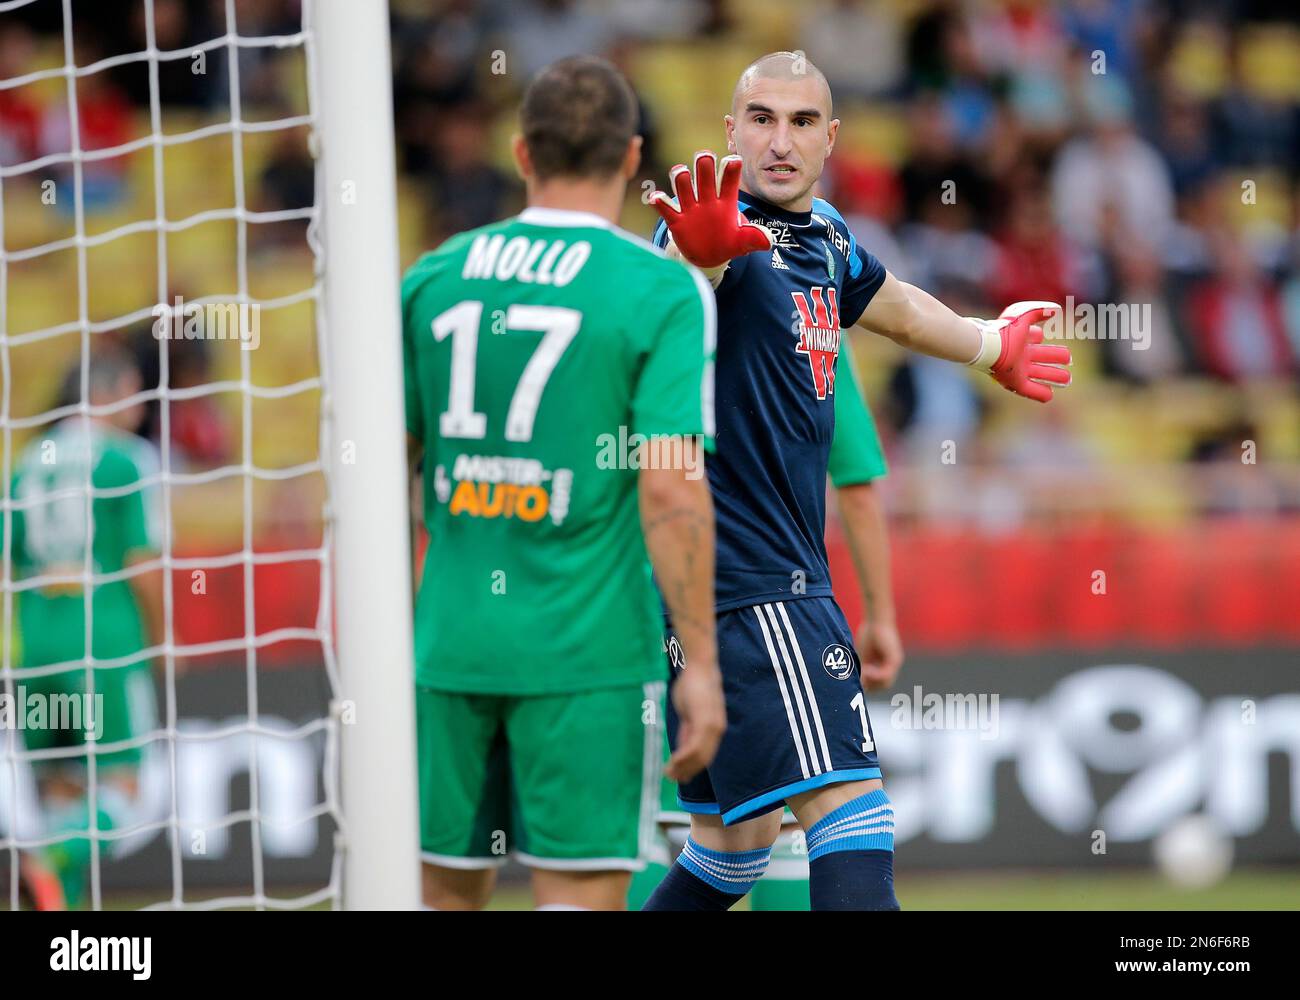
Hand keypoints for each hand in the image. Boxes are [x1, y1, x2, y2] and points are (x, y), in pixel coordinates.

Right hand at [650, 151, 771, 268]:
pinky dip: (660, 202)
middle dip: (704, 164)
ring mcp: (691, 208)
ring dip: (681, 178)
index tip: (734, 160)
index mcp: (726, 201)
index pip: (729, 180)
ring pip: (684, 186)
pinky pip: (666, 209)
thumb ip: (754, 238)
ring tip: (680, 173)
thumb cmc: (728, 243)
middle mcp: (707, 199)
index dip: (731, 169)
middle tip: (704, 156)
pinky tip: (655, 198)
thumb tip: (769, 242)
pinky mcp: (677, 220)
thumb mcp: (742, 242)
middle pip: (705, 175)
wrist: (709, 257)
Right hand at [665, 662, 725, 782]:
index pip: (705, 755)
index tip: (678, 774)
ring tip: (668, 773)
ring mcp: (712, 727)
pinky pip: (694, 746)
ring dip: (683, 767)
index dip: (691, 767)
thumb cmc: (693, 686)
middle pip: (703, 759)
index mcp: (714, 728)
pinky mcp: (705, 722)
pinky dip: (683, 757)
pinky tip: (673, 762)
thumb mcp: (690, 712)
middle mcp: (717, 730)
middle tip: (670, 777)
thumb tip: (684, 747)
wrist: (700, 667)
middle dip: (687, 771)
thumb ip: (688, 729)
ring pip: (699, 756)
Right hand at [856, 620, 903, 691]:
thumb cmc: (869, 632)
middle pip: (884, 686)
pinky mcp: (894, 659)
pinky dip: (875, 675)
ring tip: (862, 673)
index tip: (858, 680)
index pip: (880, 683)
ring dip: (872, 681)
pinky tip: (866, 669)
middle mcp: (892, 665)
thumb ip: (862, 668)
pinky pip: (885, 674)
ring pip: (886, 683)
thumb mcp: (863, 655)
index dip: (869, 685)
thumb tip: (857, 683)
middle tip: (860, 680)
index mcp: (885, 664)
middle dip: (871, 686)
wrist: (876, 619)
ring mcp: (895, 662)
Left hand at [968, 300, 1071, 402]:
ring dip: (1053, 377)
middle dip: (1056, 358)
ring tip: (1067, 380)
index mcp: (1021, 338)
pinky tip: (1051, 395)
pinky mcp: (1015, 382)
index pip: (1035, 336)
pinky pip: (1030, 390)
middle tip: (1069, 360)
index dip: (1039, 335)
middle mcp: (1021, 354)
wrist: (989, 347)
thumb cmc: (1005, 330)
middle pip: (1042, 357)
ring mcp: (1018, 369)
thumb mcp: (1023, 314)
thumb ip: (1040, 310)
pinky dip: (1041, 393)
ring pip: (1040, 374)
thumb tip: (1057, 310)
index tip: (1041, 335)